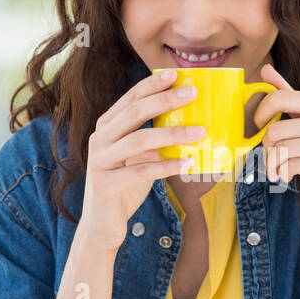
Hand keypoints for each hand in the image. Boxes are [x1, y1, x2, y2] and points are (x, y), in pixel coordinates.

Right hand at [79, 69, 205, 251]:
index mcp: (106, 127)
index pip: (130, 99)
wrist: (101, 224)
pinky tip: (187, 164)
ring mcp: (100, 161)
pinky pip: (140, 172)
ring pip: (139, 140)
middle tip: (193, 92)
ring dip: (172, 134)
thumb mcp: (138, 157)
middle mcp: (99, 140)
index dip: (151, 85)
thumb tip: (188, 122)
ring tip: (200, 131)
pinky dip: (166, 167)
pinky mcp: (105, 184)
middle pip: (134, 113)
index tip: (175, 74)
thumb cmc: (124, 186)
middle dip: (165, 100)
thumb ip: (151, 139)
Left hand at [253, 63, 299, 230]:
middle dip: (266, 146)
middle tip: (269, 156)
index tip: (259, 126)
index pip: (282, 97)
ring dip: (273, 163)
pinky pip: (293, 166)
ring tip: (277, 169)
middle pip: (277, 128)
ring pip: (283, 149)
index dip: (261, 113)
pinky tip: (288, 176)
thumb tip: (264, 70)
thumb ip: (292, 97)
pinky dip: (284, 173)